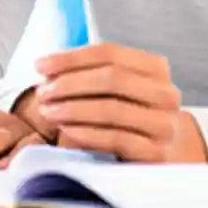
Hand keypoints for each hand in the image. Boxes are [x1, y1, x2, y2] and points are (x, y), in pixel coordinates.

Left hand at [35, 43, 206, 162]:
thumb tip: (46, 65)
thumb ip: (90, 72)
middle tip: (43, 92)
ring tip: (48, 111)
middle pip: (113, 78)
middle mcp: (166, 93)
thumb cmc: (131, 114)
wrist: (164, 153)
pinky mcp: (157, 154)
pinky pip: (117, 139)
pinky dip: (87, 133)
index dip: (71, 58)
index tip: (41, 65)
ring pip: (113, 109)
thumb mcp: (118, 88)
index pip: (110, 53)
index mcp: (155, 68)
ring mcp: (164, 125)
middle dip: (70, 83)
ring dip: (73, 109)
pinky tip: (66, 129)